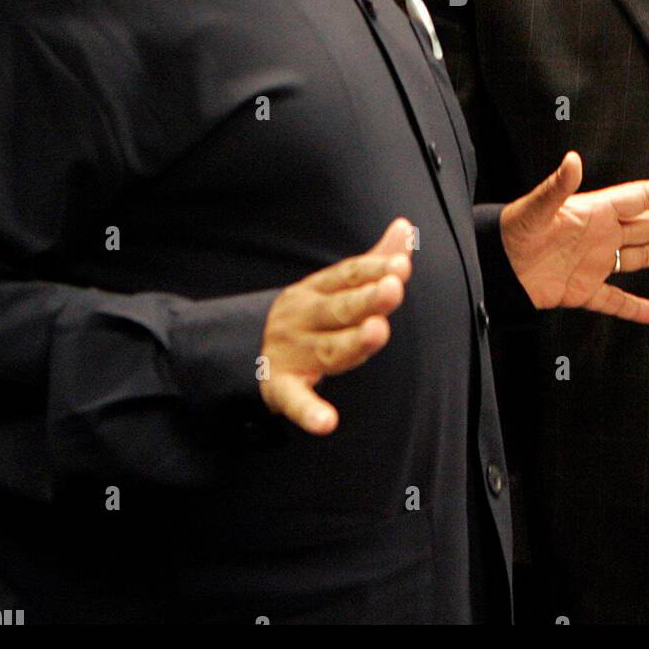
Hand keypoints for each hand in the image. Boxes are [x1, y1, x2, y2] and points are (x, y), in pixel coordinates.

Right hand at [259, 219, 413, 434]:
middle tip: (394, 288)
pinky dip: (309, 412)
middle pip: (339, 308)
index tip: (401, 264)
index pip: (347, 275)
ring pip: (327, 349)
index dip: (373, 268)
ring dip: (352, 342)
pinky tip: (326, 422)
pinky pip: (296, 402)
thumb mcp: (333, 287)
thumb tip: (405, 225)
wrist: (243, 351)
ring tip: (378, 332)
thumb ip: (372, 261)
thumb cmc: (308, 318)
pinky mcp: (282, 388)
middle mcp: (304, 318)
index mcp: (317, 291)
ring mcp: (291, 352)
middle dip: (367, 299)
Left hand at [499, 151, 648, 322]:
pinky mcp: (583, 290)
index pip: (639, 199)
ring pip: (640, 255)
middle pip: (647, 225)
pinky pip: (615, 300)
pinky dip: (634, 308)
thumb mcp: (535, 208)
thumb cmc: (512, 231)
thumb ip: (557, 186)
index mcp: (594, 212)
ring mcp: (594, 263)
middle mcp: (600, 235)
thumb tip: (573, 160)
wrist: (495, 267)